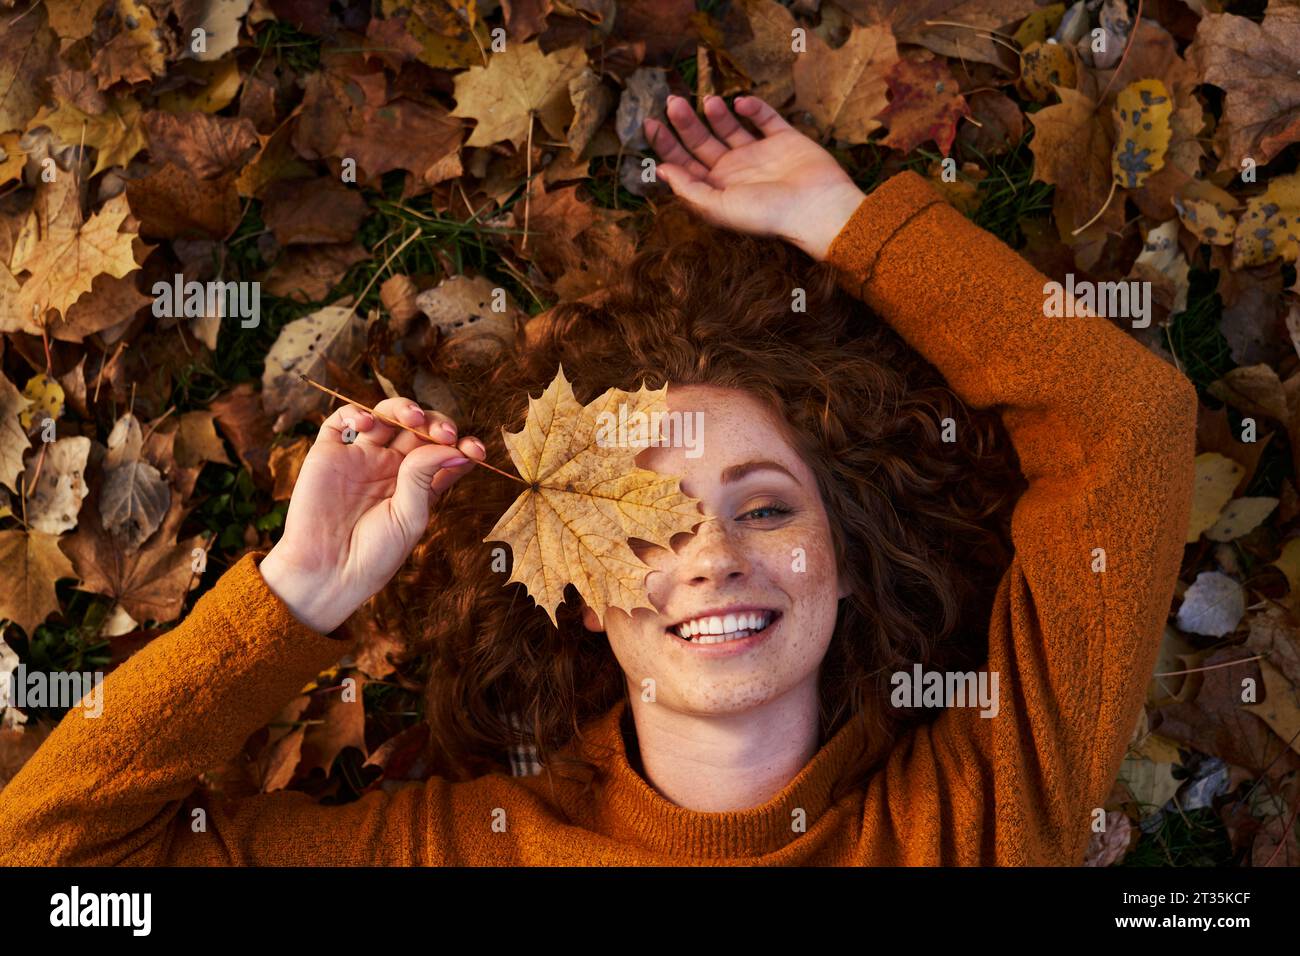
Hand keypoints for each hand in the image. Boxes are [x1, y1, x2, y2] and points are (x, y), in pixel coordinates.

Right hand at [259, 398, 484, 632]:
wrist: (327, 572)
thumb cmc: (373, 554)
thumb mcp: (409, 518)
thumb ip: (425, 477)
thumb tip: (453, 447)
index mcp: (418, 484)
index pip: (445, 452)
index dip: (462, 445)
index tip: (475, 450)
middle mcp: (391, 466)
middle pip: (420, 429)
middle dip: (436, 423)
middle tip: (443, 434)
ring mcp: (361, 457)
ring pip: (386, 416)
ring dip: (403, 408)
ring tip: (413, 418)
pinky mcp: (329, 454)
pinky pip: (341, 420)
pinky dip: (355, 412)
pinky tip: (368, 422)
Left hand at [644, 94, 866, 260]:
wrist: (816, 207)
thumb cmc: (766, 214)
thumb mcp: (718, 207)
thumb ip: (688, 189)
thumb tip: (661, 170)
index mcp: (717, 190)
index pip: (684, 164)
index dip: (665, 145)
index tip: (651, 123)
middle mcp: (735, 171)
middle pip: (701, 143)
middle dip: (685, 123)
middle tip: (673, 101)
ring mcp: (760, 154)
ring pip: (729, 127)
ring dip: (715, 113)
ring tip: (707, 101)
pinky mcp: (785, 139)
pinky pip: (765, 118)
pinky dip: (753, 107)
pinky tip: (741, 103)